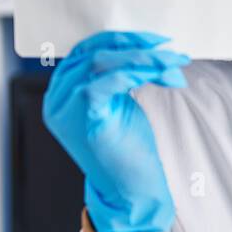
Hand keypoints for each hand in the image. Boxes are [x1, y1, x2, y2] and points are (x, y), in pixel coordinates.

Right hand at [43, 31, 188, 231]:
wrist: (129, 192)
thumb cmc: (126, 149)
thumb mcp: (117, 103)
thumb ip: (114, 76)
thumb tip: (138, 45)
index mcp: (61, 93)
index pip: (85, 50)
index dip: (121, 39)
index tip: (154, 40)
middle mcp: (57, 99)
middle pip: (92, 52)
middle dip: (135, 45)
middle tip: (168, 49)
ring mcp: (66, 109)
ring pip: (102, 62)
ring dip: (144, 59)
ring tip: (174, 63)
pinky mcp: (84, 119)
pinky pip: (107, 82)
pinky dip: (138, 72)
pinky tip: (162, 74)